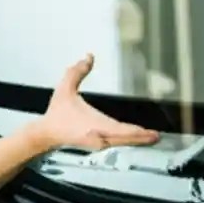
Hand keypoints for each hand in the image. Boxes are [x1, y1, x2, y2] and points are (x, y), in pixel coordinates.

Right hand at [30, 54, 159, 150]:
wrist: (46, 134)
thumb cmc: (56, 114)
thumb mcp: (65, 89)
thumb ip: (76, 72)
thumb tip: (88, 56)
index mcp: (93, 125)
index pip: (120, 129)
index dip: (137, 132)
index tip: (151, 132)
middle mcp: (99, 137)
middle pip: (126, 139)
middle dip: (143, 138)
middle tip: (157, 136)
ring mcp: (99, 143)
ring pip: (123, 143)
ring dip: (138, 140)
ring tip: (152, 137)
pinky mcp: (98, 145)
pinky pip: (118, 144)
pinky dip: (128, 141)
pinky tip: (137, 138)